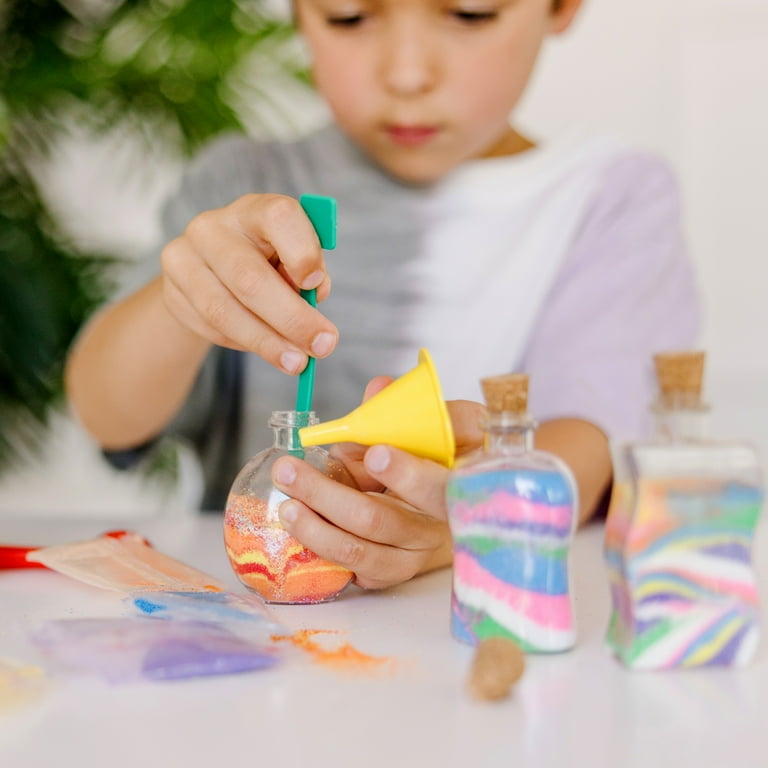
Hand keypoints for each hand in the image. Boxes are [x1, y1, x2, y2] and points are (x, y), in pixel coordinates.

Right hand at [160, 194, 337, 373]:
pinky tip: (264, 346)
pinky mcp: (172, 291)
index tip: (317, 284)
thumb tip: (311, 305)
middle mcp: (213, 228)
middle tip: (323, 347)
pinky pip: (211, 327)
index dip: (302, 252)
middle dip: (292, 320)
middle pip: (250, 278)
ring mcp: (184, 258)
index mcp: (254, 210)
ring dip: (267, 343)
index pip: (279, 217)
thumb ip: (307, 276)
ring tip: (296, 362)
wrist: (210, 270)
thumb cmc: (268, 262)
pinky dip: (244, 343)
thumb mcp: (293, 260)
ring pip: (225, 311)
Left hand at [270, 378, 485, 590]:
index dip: (407, 474)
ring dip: (314, 526)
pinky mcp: (387, 574)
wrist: (448, 510)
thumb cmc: (441, 461)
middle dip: (329, 496)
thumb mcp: (439, 429)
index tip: (375, 453)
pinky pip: (349, 568)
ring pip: (358, 550)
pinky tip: (295, 525)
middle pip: (381, 520)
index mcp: (457, 490)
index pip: (439, 487)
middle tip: (291, 470)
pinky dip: (317, 548)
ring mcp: (409, 558)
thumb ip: (410, 411)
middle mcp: (434, 531)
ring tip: (285, 501)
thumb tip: (379, 389)